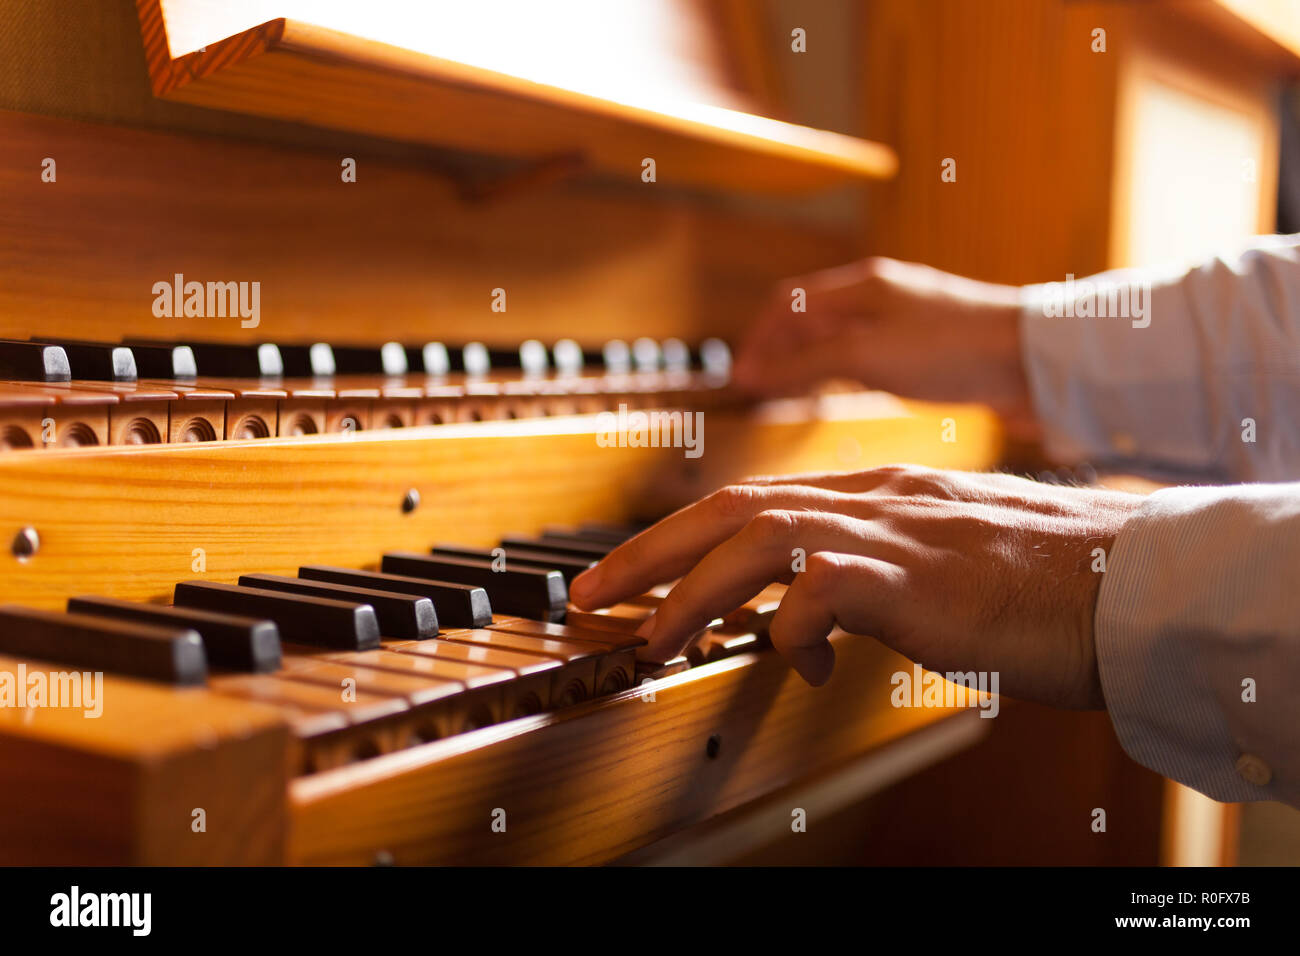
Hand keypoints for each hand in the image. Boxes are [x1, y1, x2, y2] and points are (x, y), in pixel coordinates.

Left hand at [569, 466, 1143, 708]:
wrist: (1128, 580)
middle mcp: (871, 499)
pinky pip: (826, 588)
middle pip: (730, 508)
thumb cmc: (1038, 585)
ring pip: (759, 541)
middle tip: (587, 598)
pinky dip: (792, 625)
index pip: (749, 503)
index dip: (675, 538)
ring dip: (693, 593)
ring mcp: (894, 530)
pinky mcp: (920, 574)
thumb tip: (803, 631)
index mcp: (872, 495)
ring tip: (651, 639)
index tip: (626, 575)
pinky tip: (793, 660)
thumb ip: (859, 586)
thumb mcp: (929, 575)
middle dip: (648, 554)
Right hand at [732, 257, 1031, 419]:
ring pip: (839, 339)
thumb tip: (753, 373)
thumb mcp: (867, 357)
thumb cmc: (953, 349)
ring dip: (808, 364)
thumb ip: (805, 365)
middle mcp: (880, 297)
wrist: (1033, 360)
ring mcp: (905, 322)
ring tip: (791, 397)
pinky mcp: (928, 349)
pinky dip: (842, 373)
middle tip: (759, 391)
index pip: (789, 304)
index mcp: (862, 287)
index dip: (759, 340)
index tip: (743, 379)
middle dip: (779, 352)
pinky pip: (868, 356)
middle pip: (811, 320)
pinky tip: (844, 395)